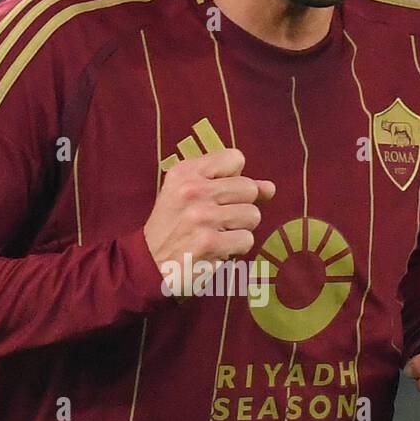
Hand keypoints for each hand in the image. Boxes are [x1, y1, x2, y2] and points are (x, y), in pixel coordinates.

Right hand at [143, 147, 274, 292]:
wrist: (149, 262)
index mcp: (186, 171)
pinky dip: (235, 248)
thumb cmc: (173, 224)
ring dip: (239, 229)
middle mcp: (193, 190)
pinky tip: (217, 249)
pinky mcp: (209, 243)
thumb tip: (270, 188)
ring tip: (218, 233)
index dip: (233, 178)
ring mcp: (202, 217)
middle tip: (218, 219)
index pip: (235, 158)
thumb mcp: (190, 193)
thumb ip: (230, 184)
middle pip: (249, 188)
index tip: (217, 193)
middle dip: (240, 206)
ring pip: (252, 215)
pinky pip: (246, 239)